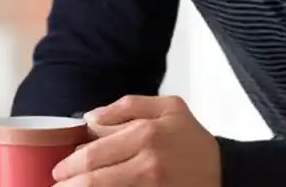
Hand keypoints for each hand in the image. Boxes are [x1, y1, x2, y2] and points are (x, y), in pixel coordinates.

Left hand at [52, 95, 220, 186]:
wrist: (227, 172)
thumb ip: (127, 106)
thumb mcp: (169, 108)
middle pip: (94, 181)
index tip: (58, 172)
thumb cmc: (193, 139)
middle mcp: (148, 163)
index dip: (69, 166)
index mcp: (145, 134)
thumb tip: (90, 117)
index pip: (93, 155)